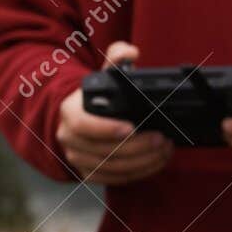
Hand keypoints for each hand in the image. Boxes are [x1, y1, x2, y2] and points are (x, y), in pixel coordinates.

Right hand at [56, 41, 172, 184]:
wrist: (80, 118)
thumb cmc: (97, 96)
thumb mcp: (104, 73)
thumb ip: (118, 57)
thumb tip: (131, 53)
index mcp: (69, 112)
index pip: (81, 124)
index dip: (105, 129)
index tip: (130, 127)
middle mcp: (68, 137)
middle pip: (102, 150)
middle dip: (136, 147)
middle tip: (161, 139)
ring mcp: (77, 157)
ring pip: (110, 167)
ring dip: (141, 161)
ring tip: (164, 150)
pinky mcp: (88, 173)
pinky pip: (113, 179)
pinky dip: (137, 173)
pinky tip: (156, 162)